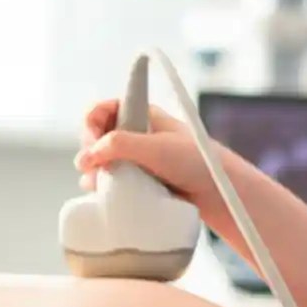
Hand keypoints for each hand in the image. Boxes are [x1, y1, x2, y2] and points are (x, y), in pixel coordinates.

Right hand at [73, 99, 225, 214]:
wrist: (222, 193)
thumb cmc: (195, 163)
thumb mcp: (155, 148)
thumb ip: (118, 146)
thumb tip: (84, 158)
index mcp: (144, 115)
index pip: (104, 110)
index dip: (92, 124)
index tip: (92, 143)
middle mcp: (139, 135)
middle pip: (98, 138)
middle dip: (91, 153)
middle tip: (94, 169)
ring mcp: (139, 159)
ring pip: (103, 163)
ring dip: (96, 174)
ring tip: (99, 185)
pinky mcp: (141, 182)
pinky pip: (114, 182)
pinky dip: (106, 188)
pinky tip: (105, 196)